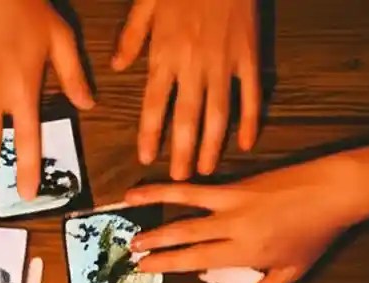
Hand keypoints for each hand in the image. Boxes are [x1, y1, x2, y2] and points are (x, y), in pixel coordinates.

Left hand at [113, 0, 260, 176]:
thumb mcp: (147, 2)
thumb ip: (132, 36)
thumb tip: (117, 66)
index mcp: (165, 55)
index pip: (154, 105)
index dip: (150, 135)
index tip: (147, 158)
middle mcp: (193, 66)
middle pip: (187, 119)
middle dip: (182, 152)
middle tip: (179, 178)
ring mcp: (224, 64)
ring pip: (218, 114)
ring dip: (213, 145)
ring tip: (207, 170)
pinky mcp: (249, 56)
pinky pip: (251, 95)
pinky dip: (251, 120)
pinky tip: (248, 142)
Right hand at [126, 156, 367, 282]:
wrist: (333, 191)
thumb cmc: (314, 235)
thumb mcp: (290, 273)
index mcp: (244, 250)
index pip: (195, 259)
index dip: (166, 263)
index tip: (144, 267)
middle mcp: (232, 224)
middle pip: (183, 232)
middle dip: (154, 240)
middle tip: (129, 246)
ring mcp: (233, 200)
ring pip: (184, 201)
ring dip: (153, 202)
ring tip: (128, 203)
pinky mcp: (236, 183)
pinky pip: (199, 187)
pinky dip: (175, 187)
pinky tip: (160, 188)